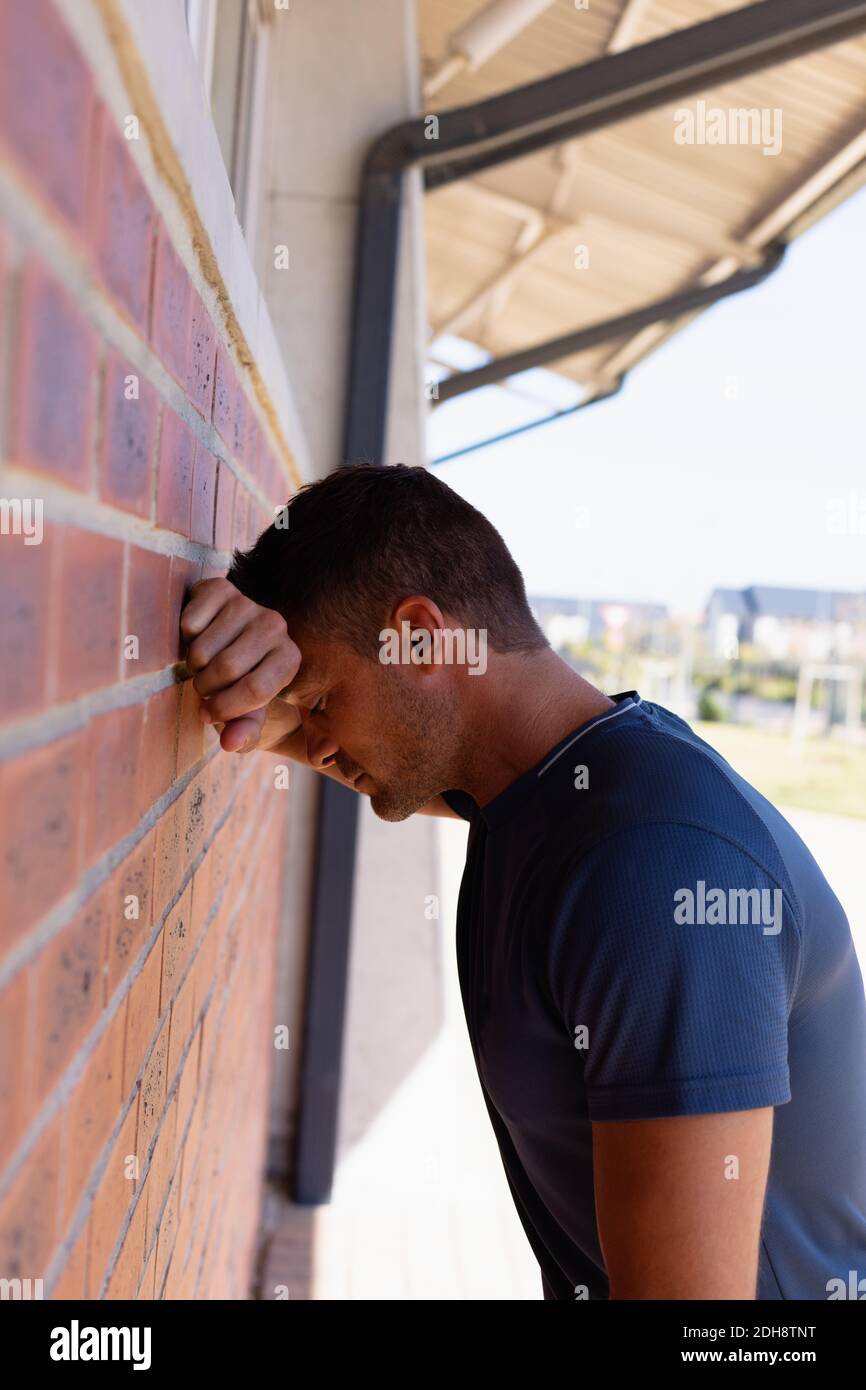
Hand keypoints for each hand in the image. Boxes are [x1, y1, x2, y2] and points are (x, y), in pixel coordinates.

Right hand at [180, 578, 300, 752]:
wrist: (224, 645)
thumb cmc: (239, 687)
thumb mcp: (246, 716)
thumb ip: (244, 733)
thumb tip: (230, 742)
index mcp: (289, 659)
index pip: (255, 689)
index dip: (225, 708)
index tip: (210, 714)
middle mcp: (276, 626)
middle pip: (226, 668)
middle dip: (206, 687)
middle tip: (205, 687)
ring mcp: (248, 604)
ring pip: (203, 648)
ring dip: (193, 665)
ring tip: (202, 665)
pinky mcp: (220, 587)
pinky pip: (189, 623)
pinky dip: (184, 638)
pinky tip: (197, 638)